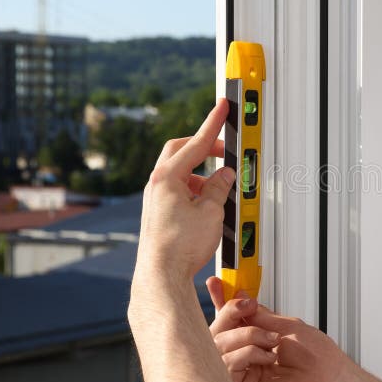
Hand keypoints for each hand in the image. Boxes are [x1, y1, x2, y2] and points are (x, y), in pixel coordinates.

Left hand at [135, 99, 234, 280]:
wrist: (161, 274)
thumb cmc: (180, 246)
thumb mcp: (211, 212)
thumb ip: (220, 188)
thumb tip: (226, 175)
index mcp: (167, 177)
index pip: (196, 143)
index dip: (213, 124)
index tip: (222, 107)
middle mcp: (157, 184)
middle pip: (181, 150)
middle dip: (204, 147)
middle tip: (224, 150)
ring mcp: (155, 197)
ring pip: (181, 171)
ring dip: (202, 173)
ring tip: (221, 188)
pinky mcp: (158, 211)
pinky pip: (178, 189)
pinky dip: (195, 189)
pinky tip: (208, 205)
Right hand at [206, 277, 381, 381]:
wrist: (328, 381)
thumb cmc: (317, 357)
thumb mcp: (285, 324)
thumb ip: (257, 314)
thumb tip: (240, 297)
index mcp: (258, 337)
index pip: (231, 319)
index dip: (221, 300)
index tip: (215, 283)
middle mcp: (247, 353)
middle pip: (217, 330)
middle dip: (230, 313)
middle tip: (247, 307)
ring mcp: (242, 371)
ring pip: (219, 344)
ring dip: (248, 335)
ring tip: (272, 342)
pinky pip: (227, 363)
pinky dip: (248, 353)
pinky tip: (267, 358)